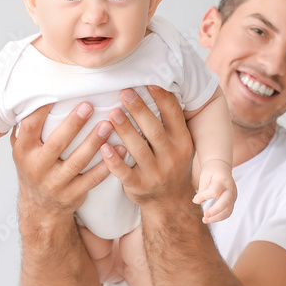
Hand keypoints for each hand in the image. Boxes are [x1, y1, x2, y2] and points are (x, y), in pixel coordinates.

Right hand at [10, 102, 113, 215]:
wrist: (40, 207)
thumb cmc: (34, 168)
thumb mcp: (22, 150)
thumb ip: (26, 127)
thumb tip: (32, 96)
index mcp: (23, 152)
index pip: (29, 127)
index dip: (41, 110)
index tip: (56, 93)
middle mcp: (37, 168)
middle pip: (56, 143)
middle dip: (73, 124)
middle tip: (88, 106)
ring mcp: (55, 183)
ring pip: (77, 161)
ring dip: (94, 142)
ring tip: (108, 125)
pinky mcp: (72, 194)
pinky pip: (92, 179)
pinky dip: (107, 165)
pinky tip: (119, 149)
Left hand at [97, 85, 194, 205]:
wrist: (170, 202)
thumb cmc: (170, 163)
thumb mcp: (179, 144)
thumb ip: (169, 122)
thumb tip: (157, 86)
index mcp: (182, 142)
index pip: (173, 116)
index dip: (162, 99)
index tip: (149, 83)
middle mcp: (172, 157)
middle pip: (154, 130)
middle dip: (139, 110)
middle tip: (124, 92)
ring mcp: (155, 173)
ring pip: (139, 149)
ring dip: (125, 130)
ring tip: (112, 113)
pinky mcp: (139, 186)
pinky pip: (124, 172)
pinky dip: (113, 160)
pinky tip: (103, 147)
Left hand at [193, 159, 236, 222]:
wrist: (221, 168)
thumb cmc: (211, 172)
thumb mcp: (204, 177)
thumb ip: (202, 189)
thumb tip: (196, 202)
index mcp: (223, 180)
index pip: (214, 191)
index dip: (204, 197)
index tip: (195, 199)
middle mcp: (231, 189)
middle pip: (225, 202)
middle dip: (215, 211)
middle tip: (204, 216)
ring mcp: (233, 196)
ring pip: (228, 210)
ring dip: (217, 218)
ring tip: (205, 220)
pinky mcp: (232, 201)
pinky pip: (228, 212)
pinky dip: (219, 217)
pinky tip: (210, 218)